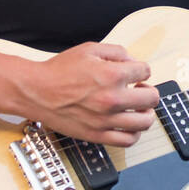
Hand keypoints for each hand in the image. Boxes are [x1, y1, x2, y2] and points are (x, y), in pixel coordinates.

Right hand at [19, 42, 159, 146]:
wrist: (36, 92)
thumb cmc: (59, 71)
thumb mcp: (90, 49)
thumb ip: (117, 52)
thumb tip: (134, 63)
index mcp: (112, 75)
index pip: (145, 71)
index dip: (142, 70)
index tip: (135, 73)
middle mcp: (112, 99)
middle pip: (151, 98)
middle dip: (149, 90)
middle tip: (140, 89)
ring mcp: (106, 120)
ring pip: (145, 122)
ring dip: (146, 112)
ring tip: (139, 108)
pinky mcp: (97, 135)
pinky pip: (128, 140)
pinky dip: (134, 133)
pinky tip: (129, 124)